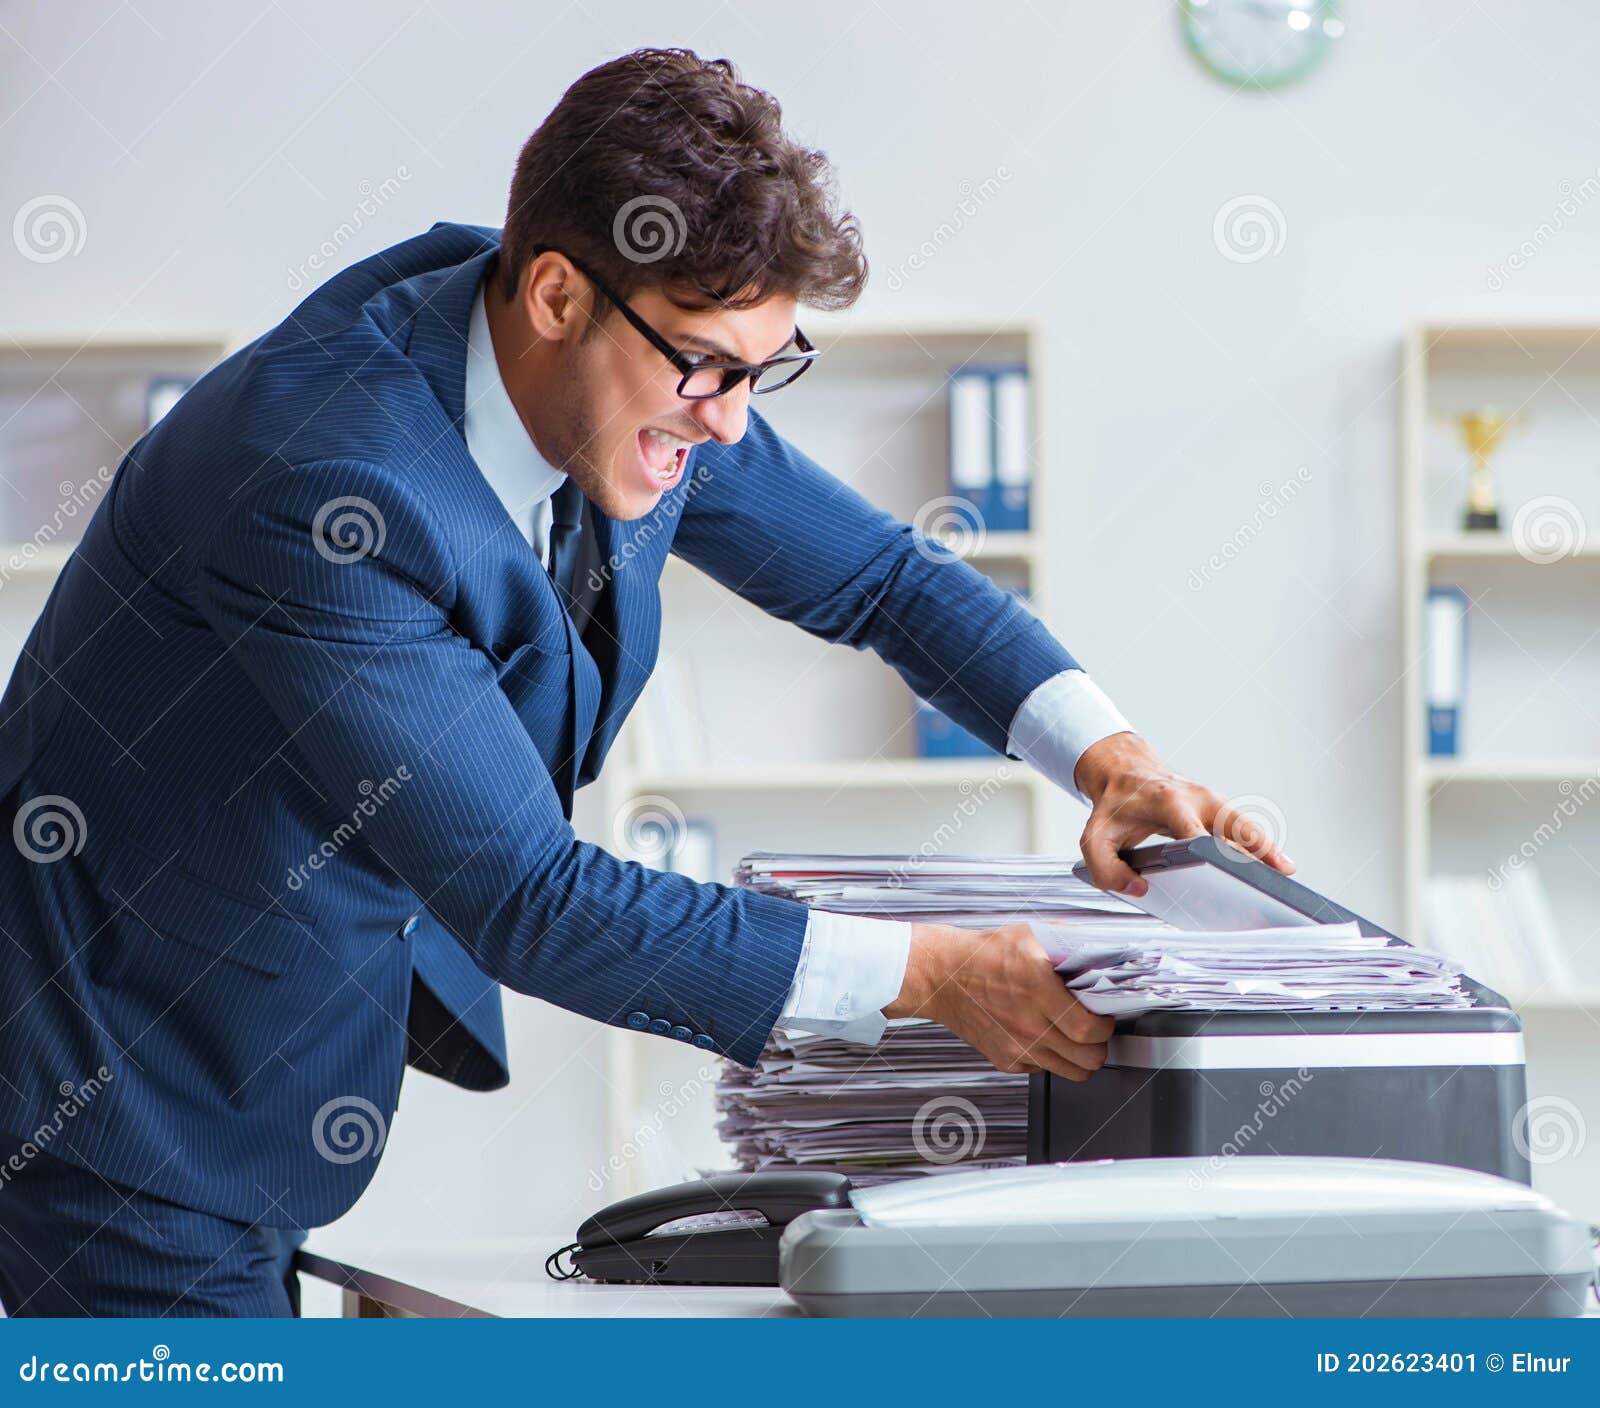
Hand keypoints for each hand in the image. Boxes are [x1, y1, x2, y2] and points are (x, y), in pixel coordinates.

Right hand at [884, 922, 1113, 1079]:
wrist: (943, 976)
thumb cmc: (984, 954)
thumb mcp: (1031, 935)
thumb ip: (1069, 942)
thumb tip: (1102, 949)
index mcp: (1038, 990)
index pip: (1089, 1029)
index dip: (1105, 1027)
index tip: (1105, 1018)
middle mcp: (1029, 1024)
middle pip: (1087, 1059)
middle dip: (1099, 1045)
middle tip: (1094, 1030)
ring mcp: (1017, 1046)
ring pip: (1070, 1072)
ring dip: (1079, 1057)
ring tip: (1074, 1037)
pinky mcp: (1006, 1059)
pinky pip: (1043, 1070)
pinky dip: (1050, 1058)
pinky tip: (1044, 1036)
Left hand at [1073, 731, 1293, 896]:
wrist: (1124, 773)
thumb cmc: (1113, 808)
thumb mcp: (1094, 837)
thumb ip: (1105, 869)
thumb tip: (1138, 889)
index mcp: (1167, 802)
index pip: (1193, 830)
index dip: (1210, 850)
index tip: (1226, 870)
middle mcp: (1196, 798)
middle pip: (1234, 823)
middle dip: (1258, 847)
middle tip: (1279, 874)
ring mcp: (1212, 802)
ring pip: (1246, 825)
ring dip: (1267, 849)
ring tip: (1285, 875)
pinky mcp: (1218, 809)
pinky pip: (1243, 829)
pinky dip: (1260, 847)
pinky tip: (1273, 869)